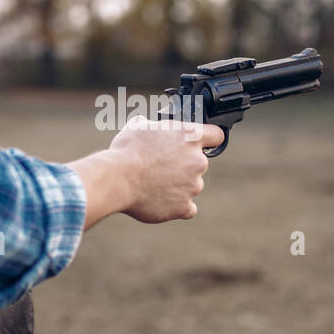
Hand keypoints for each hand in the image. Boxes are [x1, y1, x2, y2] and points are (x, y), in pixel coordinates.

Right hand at [108, 115, 223, 222]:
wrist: (117, 179)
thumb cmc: (126, 150)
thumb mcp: (138, 125)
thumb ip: (154, 126)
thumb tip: (150, 125)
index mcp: (190, 137)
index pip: (216, 136)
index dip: (209, 139)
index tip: (202, 144)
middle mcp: (197, 161)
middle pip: (198, 163)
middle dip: (183, 165)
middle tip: (160, 166)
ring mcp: (193, 186)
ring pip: (191, 185)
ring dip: (178, 185)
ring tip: (153, 184)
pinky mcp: (184, 207)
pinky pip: (187, 208)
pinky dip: (177, 206)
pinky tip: (161, 201)